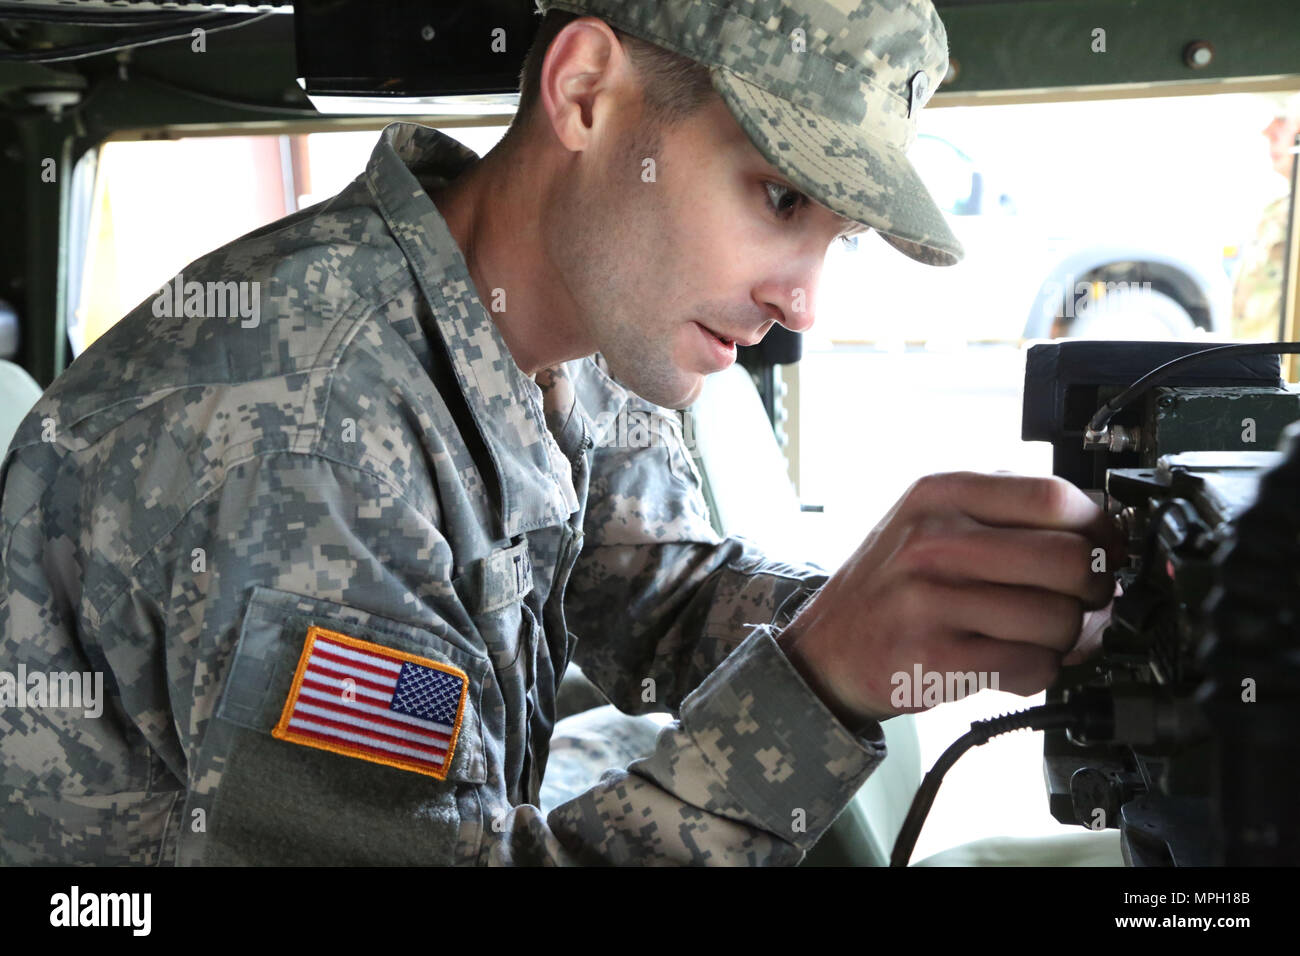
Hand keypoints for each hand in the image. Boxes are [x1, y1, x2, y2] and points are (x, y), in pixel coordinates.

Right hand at [779, 471, 1124, 726]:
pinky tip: (1012, 658)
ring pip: (1058, 620)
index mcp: (940, 494)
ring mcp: (930, 601)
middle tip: (1082, 599)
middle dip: (1094, 588)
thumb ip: (1004, 510)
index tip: (1106, 548)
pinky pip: (1032, 666)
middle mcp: (932, 541)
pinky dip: (1039, 670)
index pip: (1053, 497)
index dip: (1100, 528)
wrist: (828, 647)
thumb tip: (1103, 528)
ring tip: (1040, 634)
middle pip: (1069, 559)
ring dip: (1068, 637)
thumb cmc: (892, 584)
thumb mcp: (931, 519)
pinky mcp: (936, 658)